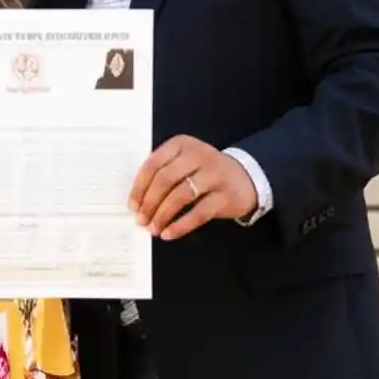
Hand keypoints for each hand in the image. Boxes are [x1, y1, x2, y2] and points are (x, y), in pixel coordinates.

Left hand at [128, 135, 257, 240]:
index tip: (133, 206)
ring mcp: (214, 174)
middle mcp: (198, 154)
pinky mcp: (226, 196)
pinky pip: (199, 213)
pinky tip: (169, 233)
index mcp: (182, 144)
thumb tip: (138, 202)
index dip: (139, 187)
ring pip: (181, 196)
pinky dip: (181, 226)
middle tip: (141, 220)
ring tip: (153, 228)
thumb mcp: (184, 162)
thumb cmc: (204, 172)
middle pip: (165, 179)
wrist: (245, 177)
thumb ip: (162, 174)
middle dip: (149, 203)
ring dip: (163, 215)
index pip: (153, 164)